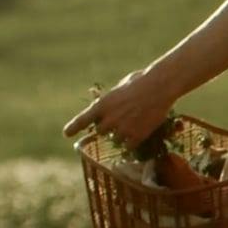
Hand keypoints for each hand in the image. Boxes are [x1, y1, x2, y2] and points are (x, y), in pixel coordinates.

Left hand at [63, 67, 179, 150]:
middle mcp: (109, 119)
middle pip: (101, 131)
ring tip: (135, 122)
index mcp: (102, 105)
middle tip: (120, 119)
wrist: (160, 86)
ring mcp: (123, 129)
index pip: (82, 120)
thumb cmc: (141, 81)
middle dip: (108, 127)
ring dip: (122, 134)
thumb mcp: (119, 88)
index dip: (73, 128)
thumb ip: (111, 100)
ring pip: (116, 140)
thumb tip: (107, 108)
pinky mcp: (137, 136)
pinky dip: (133, 141)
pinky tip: (140, 132)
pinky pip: (129, 146)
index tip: (67, 134)